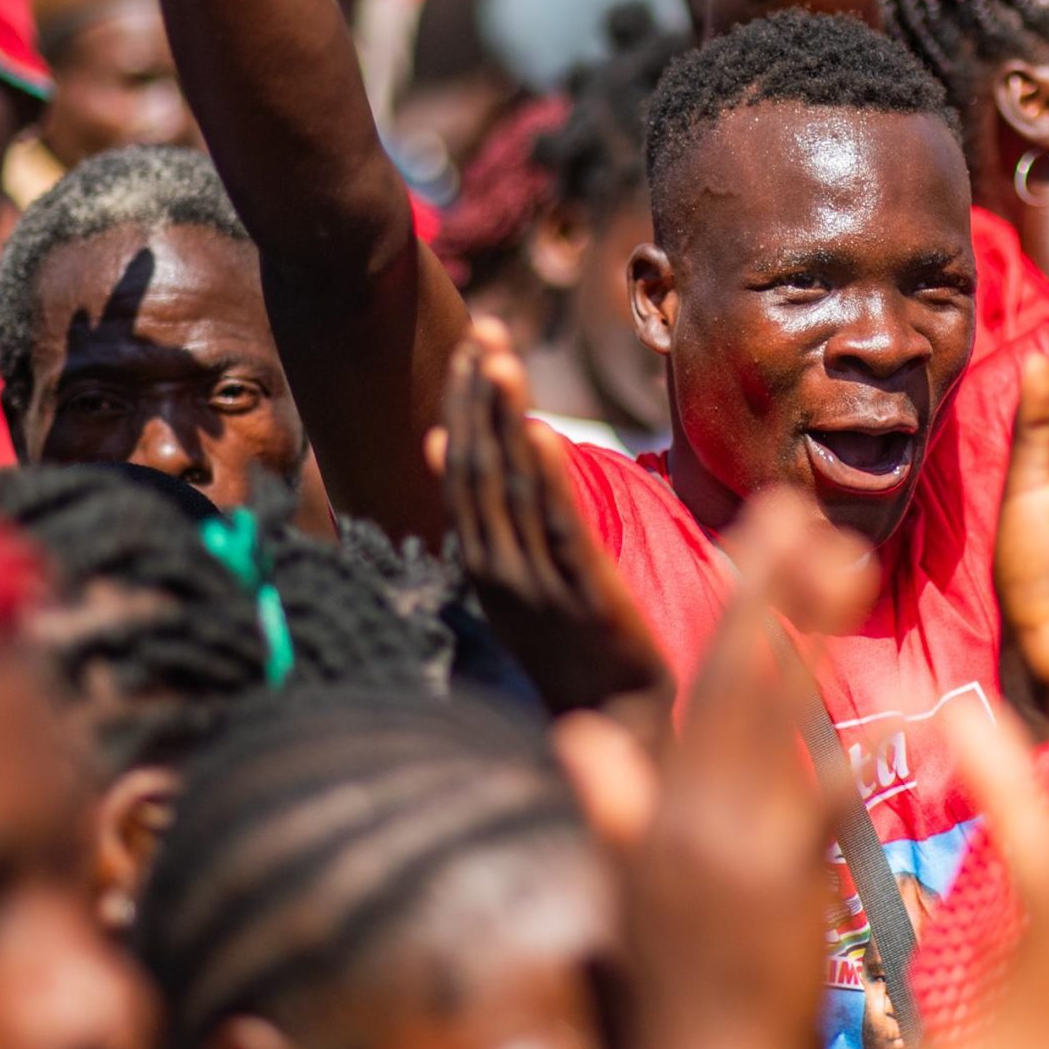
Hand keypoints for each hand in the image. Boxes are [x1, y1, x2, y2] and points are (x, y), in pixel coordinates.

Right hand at [430, 316, 674, 740]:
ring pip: (511, 491)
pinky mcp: (582, 595)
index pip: (461, 465)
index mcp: (477, 557)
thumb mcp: (513, 572)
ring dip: (506, 422)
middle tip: (486, 330)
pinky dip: (546, 480)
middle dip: (481, 397)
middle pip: (479, 467)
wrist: (614, 718)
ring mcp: (535, 582)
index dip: (467, 402)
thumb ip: (481, 509)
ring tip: (503, 361)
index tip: (475, 343)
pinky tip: (542, 433)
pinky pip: (559, 530)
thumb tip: (435, 437)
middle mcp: (494, 566)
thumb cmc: (568, 641)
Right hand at [585, 490, 871, 1048]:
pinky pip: (814, 804)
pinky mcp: (771, 885)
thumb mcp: (635, 885)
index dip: (737, 599)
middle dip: (766, 585)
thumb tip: (577, 734)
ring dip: (806, 633)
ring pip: (768, 714)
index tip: (768, 525)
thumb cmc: (674, 996)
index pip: (703, 678)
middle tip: (800, 505)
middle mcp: (690, 809)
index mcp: (665, 804)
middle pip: (729, 674)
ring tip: (848, 558)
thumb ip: (616, 803)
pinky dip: (849, 759)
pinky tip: (895, 722)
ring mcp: (726, 842)